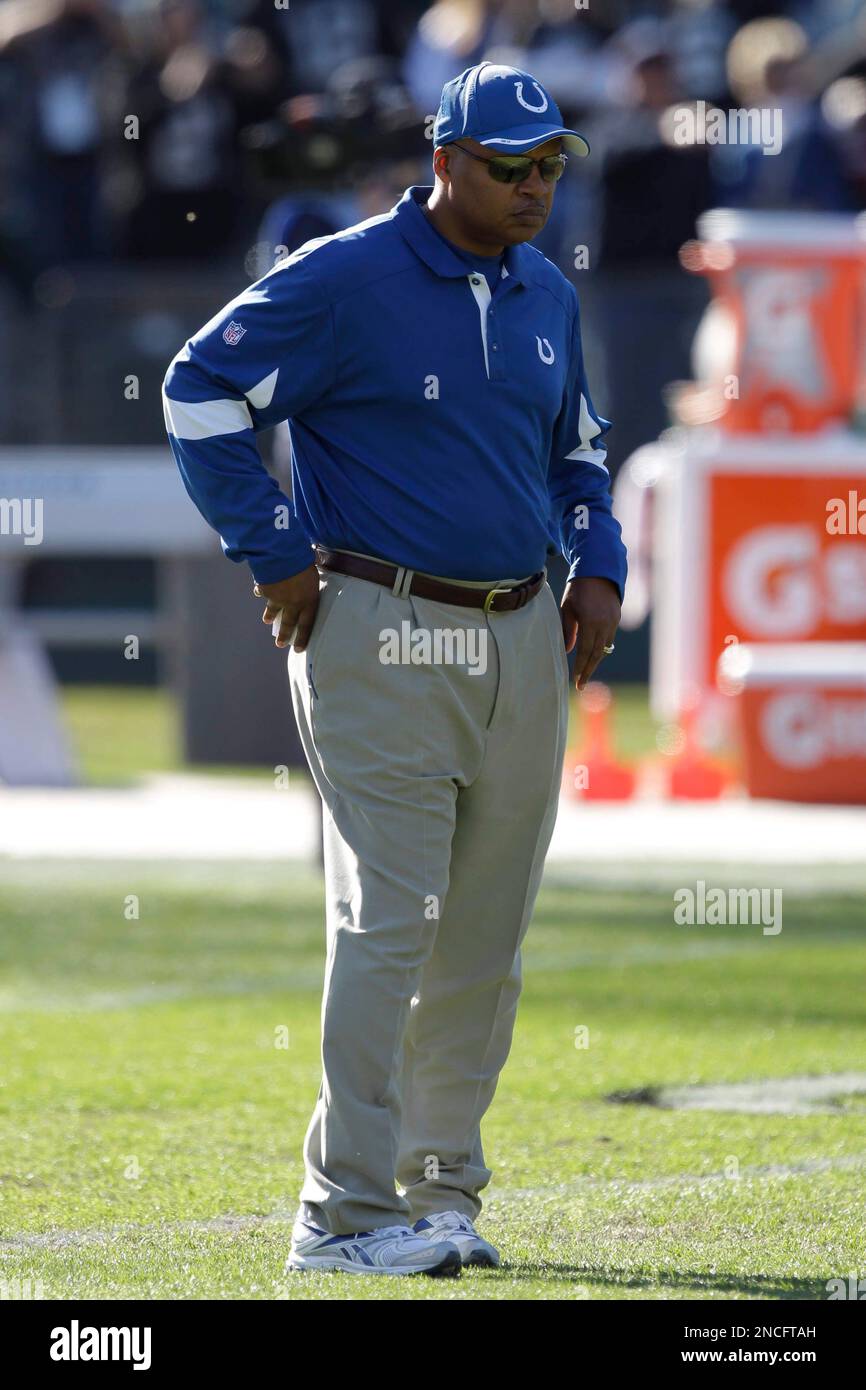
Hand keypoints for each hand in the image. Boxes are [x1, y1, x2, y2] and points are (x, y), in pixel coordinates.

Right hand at [253, 564, 319, 650]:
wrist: (283, 554)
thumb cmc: (303, 561)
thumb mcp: (313, 574)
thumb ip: (310, 584)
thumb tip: (308, 585)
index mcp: (309, 600)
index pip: (307, 624)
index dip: (302, 638)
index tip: (298, 649)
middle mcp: (293, 603)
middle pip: (289, 623)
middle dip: (284, 635)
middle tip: (279, 644)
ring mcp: (277, 598)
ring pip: (273, 611)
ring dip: (270, 616)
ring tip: (267, 621)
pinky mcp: (265, 590)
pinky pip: (263, 592)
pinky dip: (261, 591)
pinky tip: (258, 591)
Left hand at [559, 576, 620, 691]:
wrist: (599, 571)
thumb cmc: (577, 589)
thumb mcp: (568, 609)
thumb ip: (568, 630)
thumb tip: (568, 651)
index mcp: (590, 622)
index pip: (586, 652)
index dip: (581, 668)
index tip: (576, 681)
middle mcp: (604, 624)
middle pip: (597, 654)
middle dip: (589, 670)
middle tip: (581, 685)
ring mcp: (613, 621)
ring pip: (605, 647)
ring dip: (595, 660)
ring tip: (585, 671)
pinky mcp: (616, 618)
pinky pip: (609, 637)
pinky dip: (601, 647)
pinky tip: (593, 653)